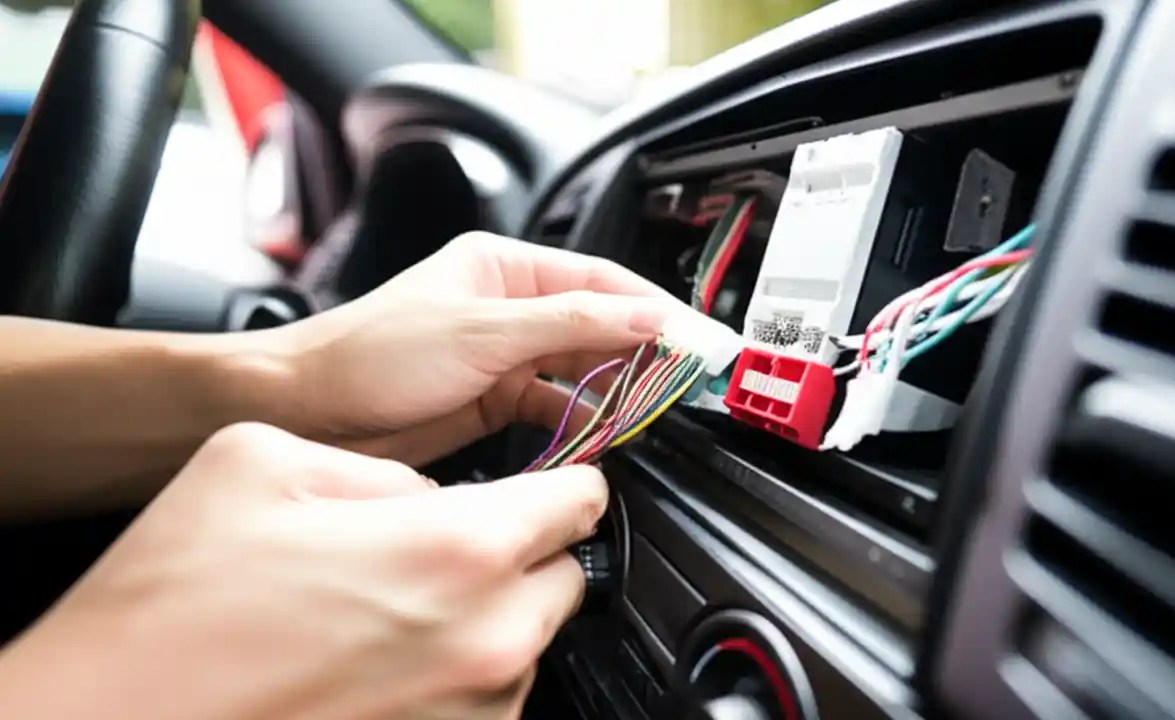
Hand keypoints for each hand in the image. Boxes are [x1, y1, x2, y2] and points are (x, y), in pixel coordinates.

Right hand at [0, 423, 606, 719]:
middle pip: (561, 578)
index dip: (567, 480)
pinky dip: (451, 673)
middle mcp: (484, 643)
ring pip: (525, 644)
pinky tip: (374, 658)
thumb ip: (381, 468)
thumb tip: (429, 493)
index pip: (578, 501)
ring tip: (385, 610)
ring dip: (482, 618)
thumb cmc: (171, 609)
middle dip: (520, 553)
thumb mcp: (264, 463)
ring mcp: (470, 715)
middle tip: (444, 547)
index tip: (556, 478)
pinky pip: (485, 701)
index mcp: (455, 551)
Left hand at [272, 232, 679, 464]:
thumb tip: (643, 319)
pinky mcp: (492, 400)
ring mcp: (501, 356)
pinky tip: (602, 433)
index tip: (696, 337)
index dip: (653, 309)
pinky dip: (581, 420)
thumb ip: (569, 326)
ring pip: (579, 369)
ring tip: (652, 407)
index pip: (600, 282)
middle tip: (688, 379)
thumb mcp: (481, 333)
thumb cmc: (370, 355)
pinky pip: (555, 406)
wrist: (304, 412)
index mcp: (504, 268)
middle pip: (597, 325)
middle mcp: (508, 308)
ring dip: (614, 387)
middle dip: (642, 350)